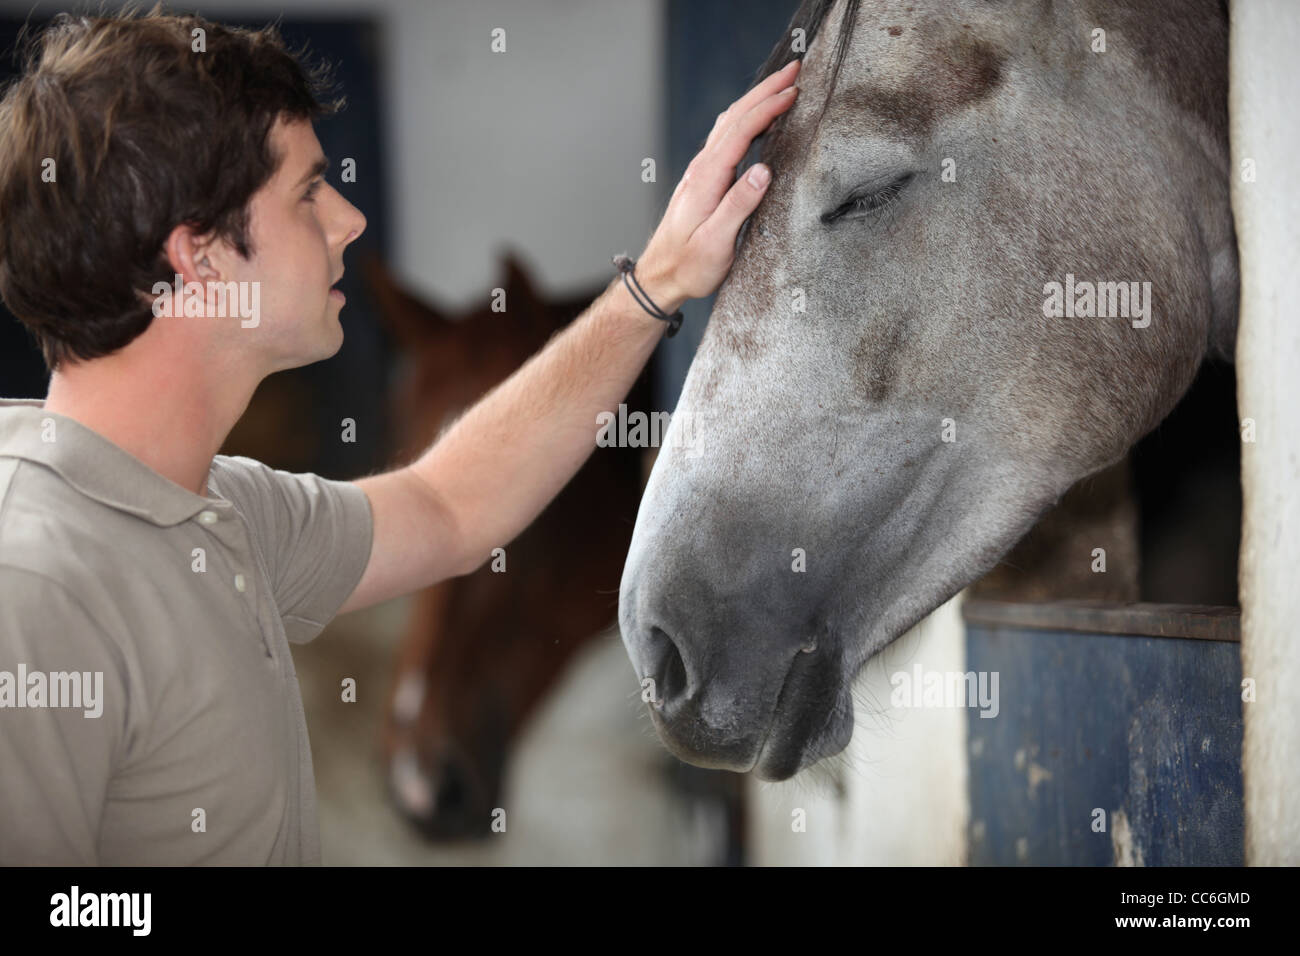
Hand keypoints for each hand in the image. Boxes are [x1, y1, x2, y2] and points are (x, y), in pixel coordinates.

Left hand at [635, 59, 800, 310]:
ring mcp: (700, 172)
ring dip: (755, 100)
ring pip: (728, 124)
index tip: (793, 91)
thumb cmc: (689, 266)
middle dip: (764, 90)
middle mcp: (701, 169)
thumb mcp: (716, 244)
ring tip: (781, 85)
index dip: (767, 108)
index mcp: (706, 180)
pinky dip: (746, 118)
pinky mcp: (703, 180)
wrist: (660, 277)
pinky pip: (726, 138)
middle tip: (794, 69)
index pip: (740, 131)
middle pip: (734, 117)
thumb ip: (738, 206)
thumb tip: (763, 171)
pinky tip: (757, 118)